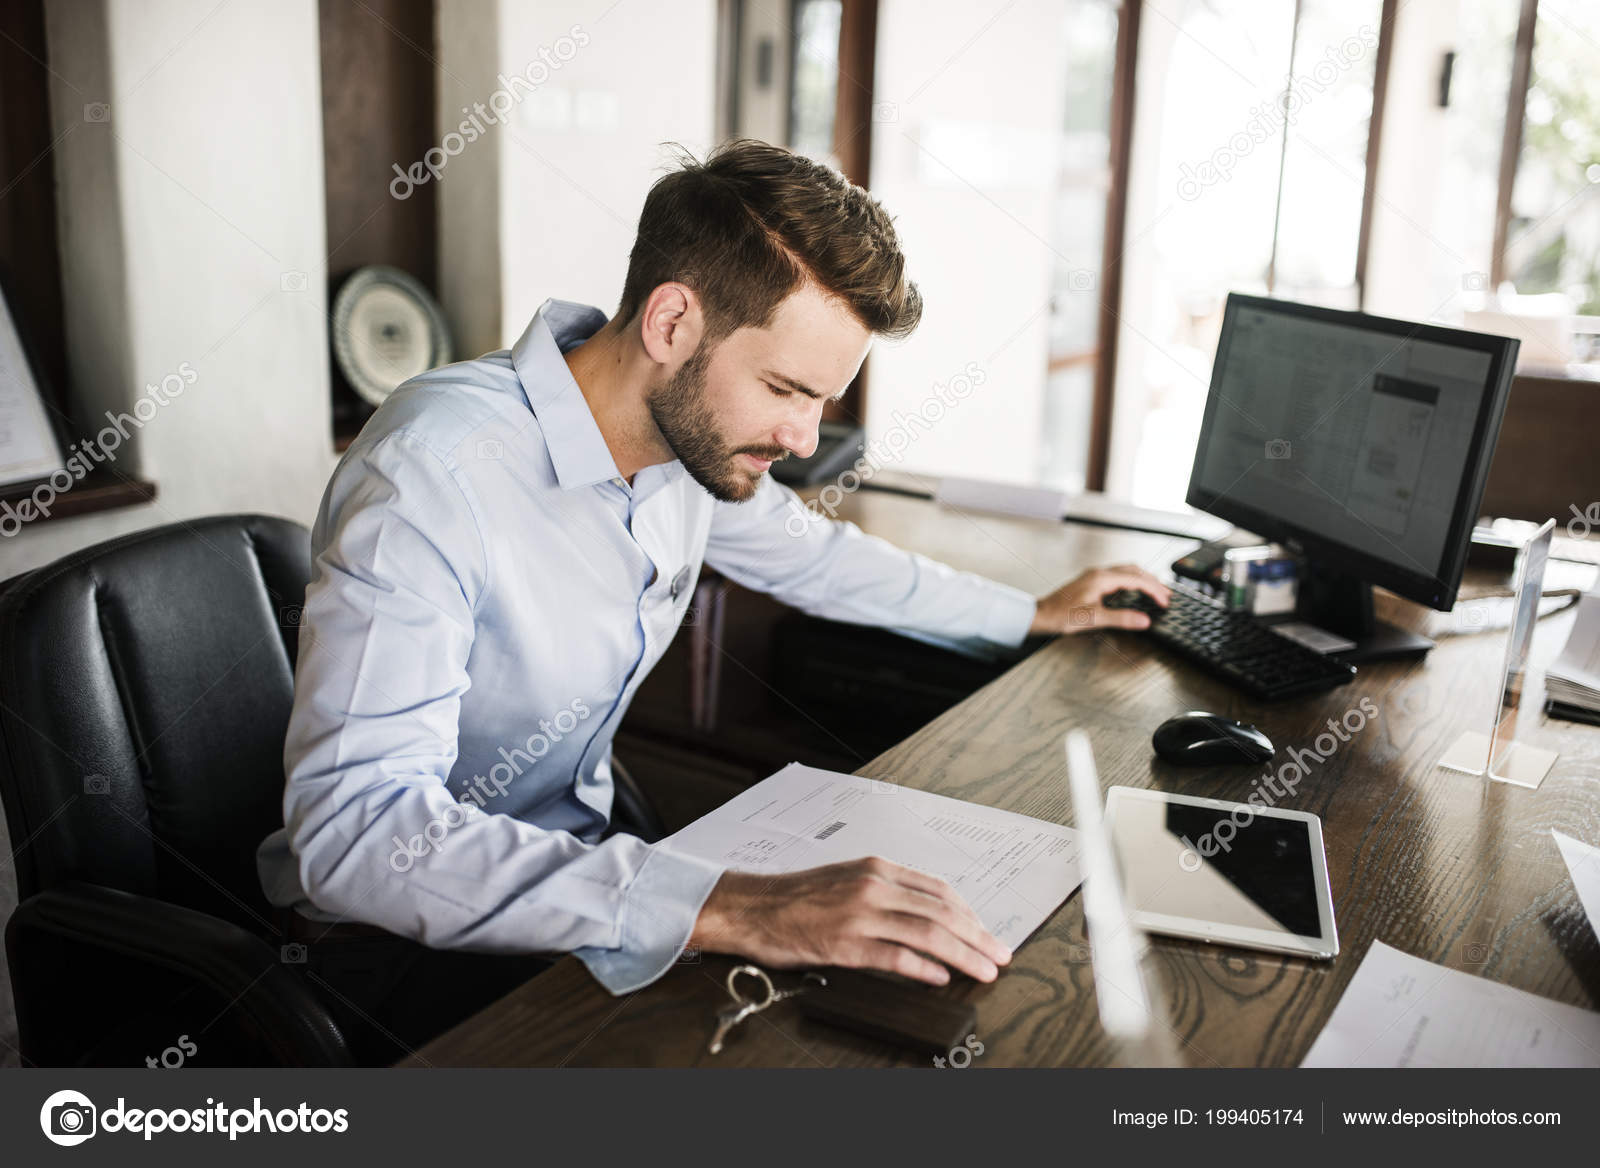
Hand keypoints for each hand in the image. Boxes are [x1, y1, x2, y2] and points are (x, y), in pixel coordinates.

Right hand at [687, 856, 1011, 985]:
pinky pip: (894, 956)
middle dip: (978, 936)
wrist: (754, 907)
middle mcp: (873, 887)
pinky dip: (923, 968)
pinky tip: (940, 977)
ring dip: (963, 954)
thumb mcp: (848, 880)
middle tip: (1000, 954)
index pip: (938, 890)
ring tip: (983, 970)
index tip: (987, 931)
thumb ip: (886, 892)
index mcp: (877, 869)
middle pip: (941, 912)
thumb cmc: (798, 897)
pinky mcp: (845, 943)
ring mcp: (860, 915)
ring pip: (927, 933)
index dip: (970, 913)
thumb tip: (927, 914)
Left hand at [1030, 563, 1170, 634]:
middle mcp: (1098, 573)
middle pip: (1133, 571)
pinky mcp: (1090, 582)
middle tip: (1166, 594)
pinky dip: (1131, 582)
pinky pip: (1117, 577)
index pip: (1136, 580)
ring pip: (1125, 572)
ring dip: (1142, 580)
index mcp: (1101, 578)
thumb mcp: (1094, 619)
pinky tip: (1133, 592)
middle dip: (1152, 582)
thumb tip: (1144, 620)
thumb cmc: (1061, 616)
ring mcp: (1094, 576)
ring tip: (1155, 591)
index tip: (1165, 601)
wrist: (1040, 615)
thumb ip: (1121, 619)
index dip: (1154, 590)